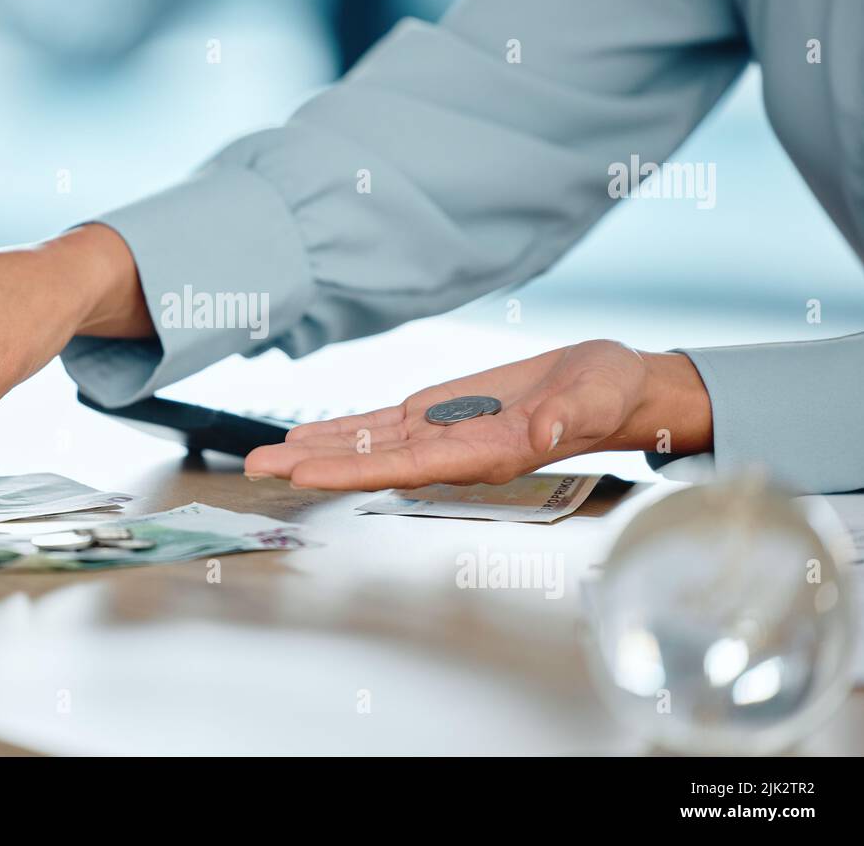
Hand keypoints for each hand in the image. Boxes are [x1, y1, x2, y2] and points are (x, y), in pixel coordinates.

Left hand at [243, 339, 712, 490]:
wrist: (608, 389)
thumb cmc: (606, 394)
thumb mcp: (599, 396)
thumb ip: (575, 414)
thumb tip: (549, 427)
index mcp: (485, 453)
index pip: (406, 467)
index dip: (352, 471)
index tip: (303, 475)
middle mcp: (450, 452)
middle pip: (369, 462)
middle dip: (311, 466)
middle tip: (255, 467)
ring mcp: (439, 434)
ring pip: (365, 445)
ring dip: (313, 450)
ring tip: (262, 456)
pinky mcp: (435, 413)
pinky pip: (379, 425)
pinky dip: (340, 429)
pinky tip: (307, 435)